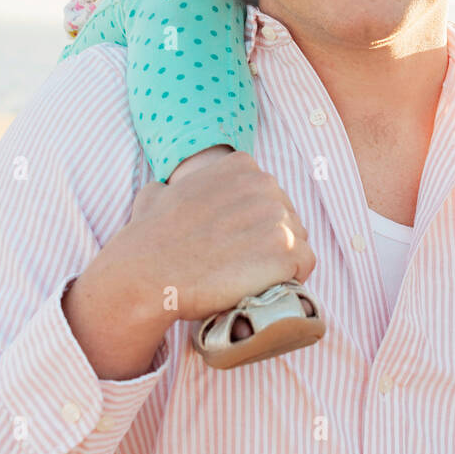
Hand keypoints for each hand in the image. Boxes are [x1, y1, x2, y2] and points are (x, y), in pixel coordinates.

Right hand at [63, 151, 315, 378]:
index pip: (270, 197)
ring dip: (280, 263)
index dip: (254, 225)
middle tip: (240, 266)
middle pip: (288, 218)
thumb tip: (165, 193)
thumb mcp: (157, 195)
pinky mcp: (286, 249)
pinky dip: (291, 279)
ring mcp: (277, 215)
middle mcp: (265, 184)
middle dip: (269, 243)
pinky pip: (306, 265)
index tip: (235, 244)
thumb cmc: (149, 239)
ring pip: (299, 242)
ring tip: (248, 279)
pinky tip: (264, 287)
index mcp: (241, 167)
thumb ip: (173, 188)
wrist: (149, 273)